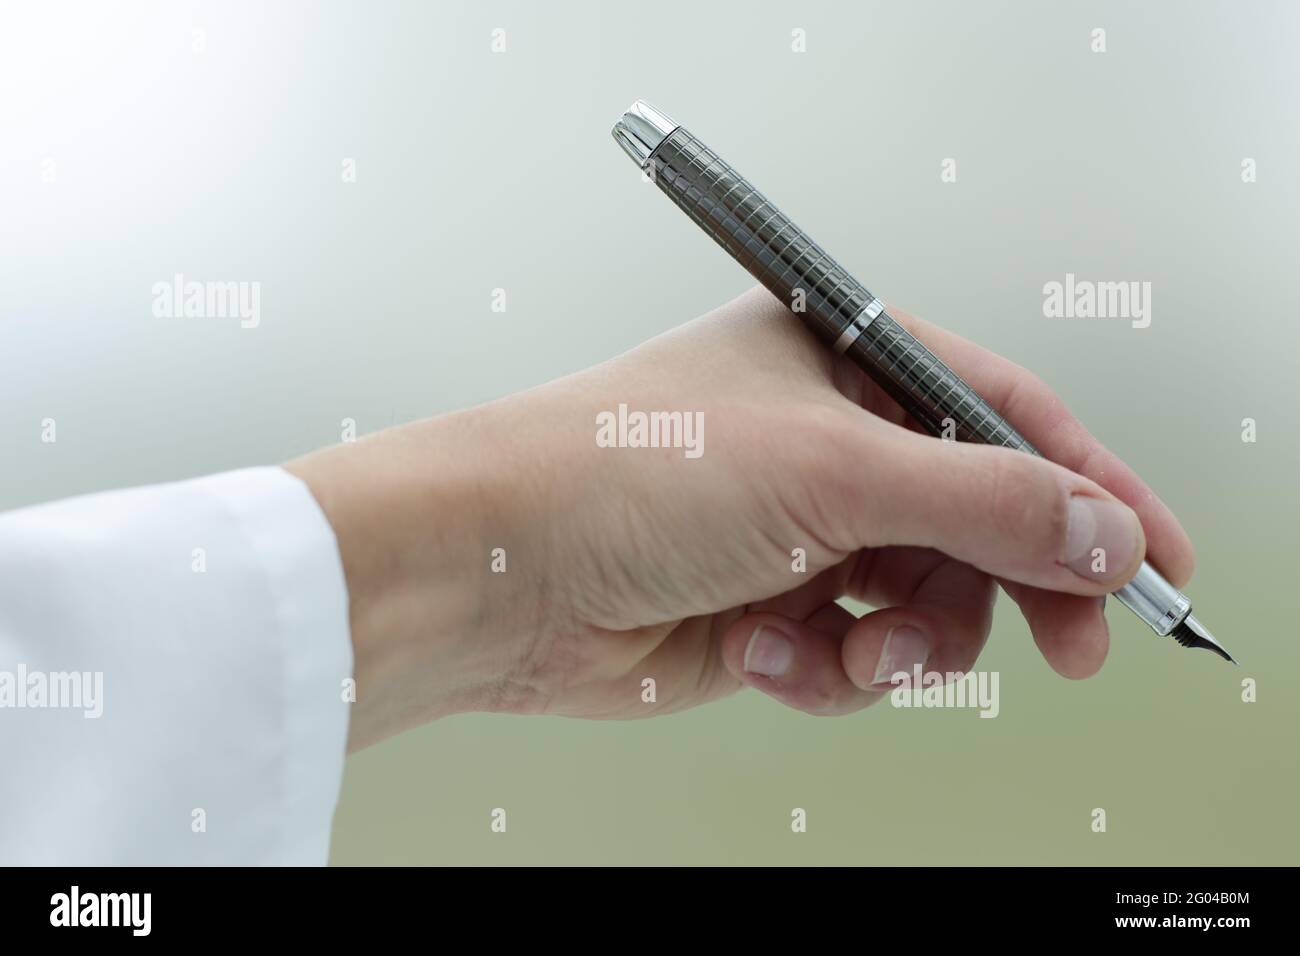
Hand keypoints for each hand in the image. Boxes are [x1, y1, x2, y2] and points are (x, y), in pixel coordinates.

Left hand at [286, 286, 1194, 748]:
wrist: (501, 570)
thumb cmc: (629, 468)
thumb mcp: (833, 468)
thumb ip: (984, 499)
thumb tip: (1102, 527)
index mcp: (842, 363)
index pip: (1002, 415)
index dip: (1090, 485)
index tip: (1153, 558)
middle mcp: (825, 442)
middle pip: (977, 518)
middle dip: (1015, 588)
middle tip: (1070, 647)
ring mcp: (798, 531)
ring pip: (922, 602)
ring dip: (905, 642)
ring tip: (854, 650)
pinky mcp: (768, 609)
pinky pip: (850, 657)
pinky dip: (825, 671)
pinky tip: (767, 655)